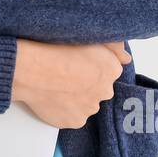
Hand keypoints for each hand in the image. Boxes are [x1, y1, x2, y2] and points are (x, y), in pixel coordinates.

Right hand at [10, 39, 131, 128]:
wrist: (30, 69)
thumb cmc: (54, 47)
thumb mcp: (86, 35)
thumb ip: (113, 47)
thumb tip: (126, 58)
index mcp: (111, 69)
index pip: (107, 71)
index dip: (91, 67)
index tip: (76, 62)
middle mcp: (105, 91)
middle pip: (97, 89)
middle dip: (85, 84)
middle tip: (65, 75)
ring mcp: (90, 108)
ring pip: (85, 104)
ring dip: (75, 98)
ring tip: (55, 86)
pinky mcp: (74, 122)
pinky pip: (72, 116)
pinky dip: (64, 110)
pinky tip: (52, 98)